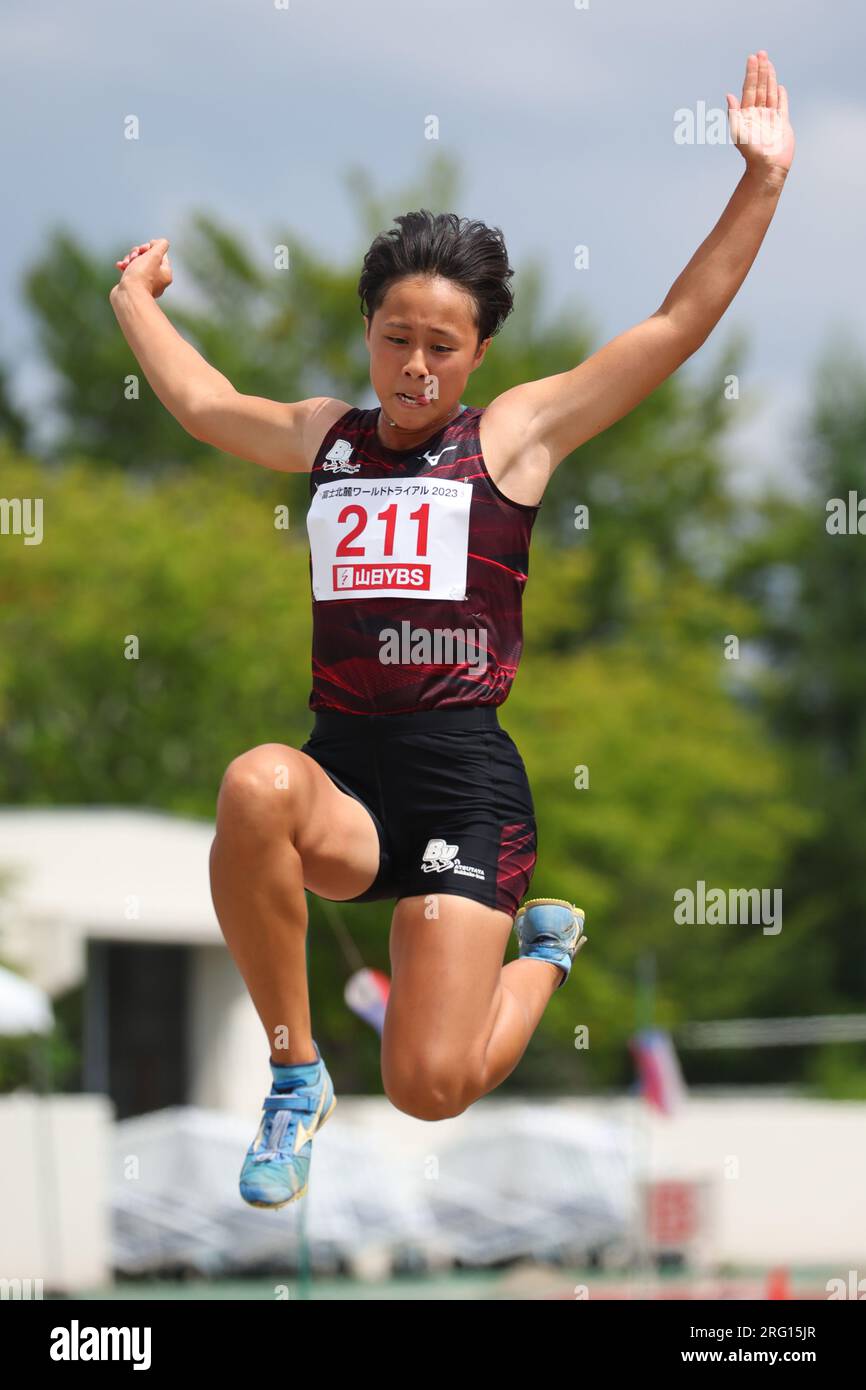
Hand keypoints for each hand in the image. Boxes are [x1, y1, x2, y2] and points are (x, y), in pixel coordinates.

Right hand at [114, 238, 172, 297]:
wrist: (128, 295)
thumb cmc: (142, 275)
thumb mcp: (154, 255)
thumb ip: (161, 245)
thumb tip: (157, 243)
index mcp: (165, 274)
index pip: (160, 254)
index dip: (150, 248)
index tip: (144, 249)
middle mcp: (157, 280)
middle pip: (147, 258)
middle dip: (138, 253)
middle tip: (134, 257)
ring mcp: (144, 284)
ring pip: (137, 264)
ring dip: (130, 259)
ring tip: (126, 263)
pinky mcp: (133, 286)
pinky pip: (129, 272)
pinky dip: (124, 267)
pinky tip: (119, 266)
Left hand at [727, 51, 794, 176]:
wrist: (768, 166)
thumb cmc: (751, 152)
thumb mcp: (738, 132)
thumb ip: (733, 113)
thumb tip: (729, 95)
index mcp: (746, 114)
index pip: (749, 89)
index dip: (751, 74)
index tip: (752, 59)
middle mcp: (758, 114)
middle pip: (759, 87)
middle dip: (760, 70)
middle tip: (761, 53)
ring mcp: (770, 117)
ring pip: (770, 92)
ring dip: (770, 77)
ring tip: (769, 62)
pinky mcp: (782, 123)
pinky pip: (781, 105)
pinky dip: (780, 95)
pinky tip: (779, 87)